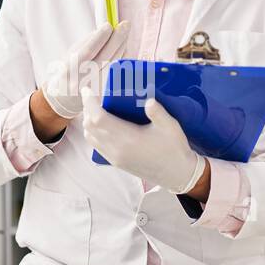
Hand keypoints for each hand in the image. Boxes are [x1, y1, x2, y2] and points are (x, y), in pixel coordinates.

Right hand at [40, 21, 129, 119]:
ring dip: (122, 46)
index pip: (88, 51)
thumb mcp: (70, 56)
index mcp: (70, 69)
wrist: (66, 99)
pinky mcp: (106, 93)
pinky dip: (122, 58)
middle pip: (105, 57)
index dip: (100, 37)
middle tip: (125, 25)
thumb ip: (86, 43)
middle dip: (117, 39)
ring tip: (124, 34)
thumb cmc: (68, 72)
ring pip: (114, 64)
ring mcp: (95, 89)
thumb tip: (105, 30)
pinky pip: (118, 72)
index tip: (109, 25)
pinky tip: (123, 49)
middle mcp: (82, 81)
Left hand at [82, 92, 205, 194]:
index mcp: (128, 138)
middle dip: (87, 109)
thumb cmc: (175, 149)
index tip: (86, 90)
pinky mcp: (116, 163)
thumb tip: (148, 100)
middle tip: (92, 97)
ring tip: (96, 109)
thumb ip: (158, 112)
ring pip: (90, 137)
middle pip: (90, 127)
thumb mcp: (170, 127)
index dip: (89, 103)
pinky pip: (96, 146)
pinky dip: (93, 133)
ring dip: (89, 122)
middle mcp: (117, 149)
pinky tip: (103, 126)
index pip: (98, 118)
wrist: (177, 174)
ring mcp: (115, 158)